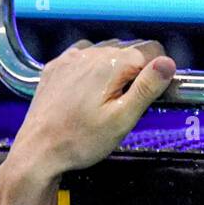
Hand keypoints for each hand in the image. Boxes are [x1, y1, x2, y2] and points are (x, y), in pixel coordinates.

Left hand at [2, 39, 174, 185]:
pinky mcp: (55, 68)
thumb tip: (168, 63)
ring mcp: (70, 59)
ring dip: (112, 70)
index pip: (154, 52)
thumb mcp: (122, 120)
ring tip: (102, 101)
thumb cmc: (77, 142)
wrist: (35, 154)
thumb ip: (147, 88)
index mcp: (111, 63)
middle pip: (130, 51)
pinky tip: (86, 92)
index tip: (150, 95)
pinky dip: (90, 70)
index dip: (157, 74)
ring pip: (106, 52)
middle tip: (123, 104)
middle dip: (134, 73)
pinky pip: (82, 59)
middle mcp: (90, 54)